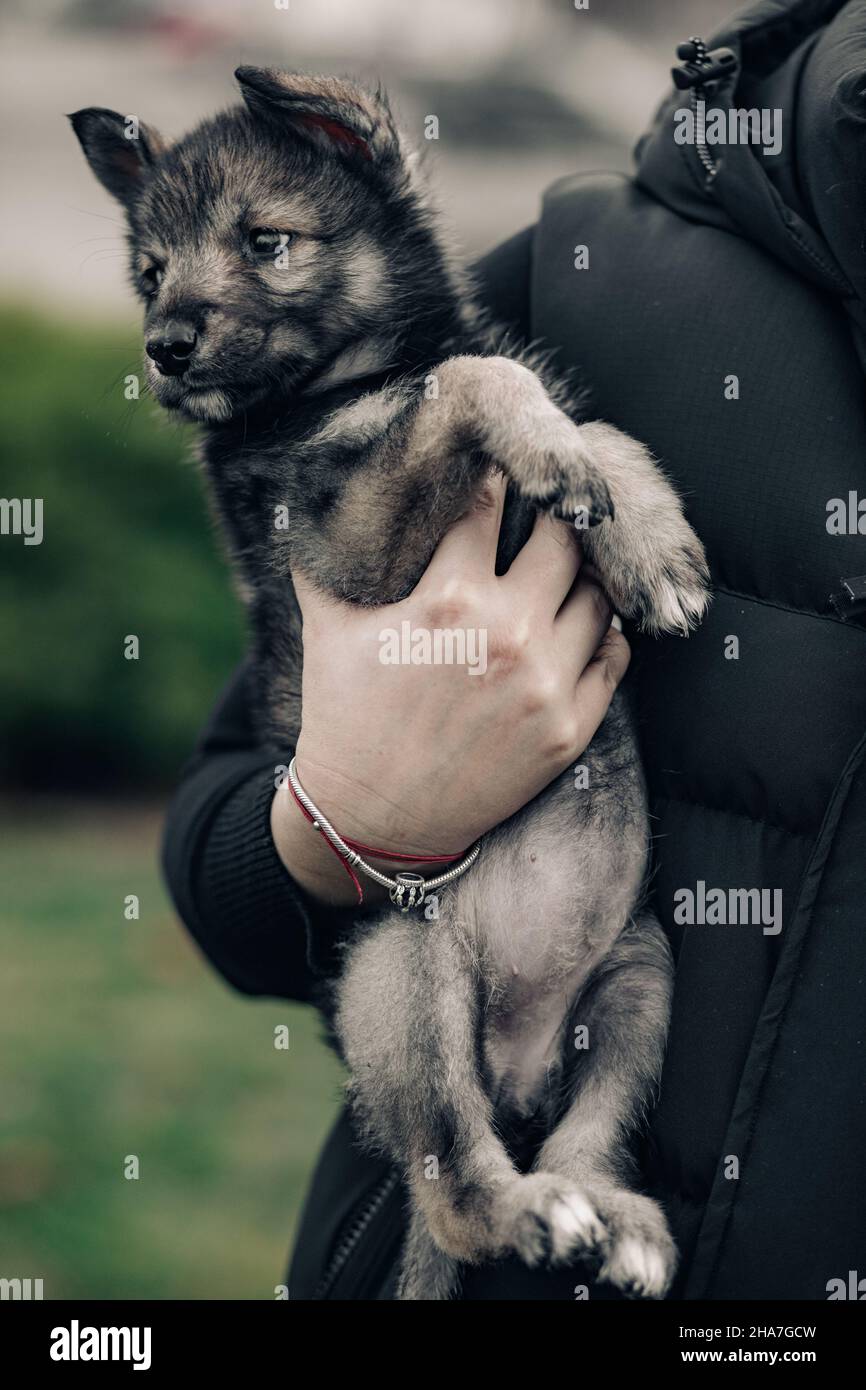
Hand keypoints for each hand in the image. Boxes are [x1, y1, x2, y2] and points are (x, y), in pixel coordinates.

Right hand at [271, 471, 628, 905]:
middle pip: (563, 539)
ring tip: (564, 575)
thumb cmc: (346, 718)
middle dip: (552, 520)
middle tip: (546, 515)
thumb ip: (326, 560)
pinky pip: (613, 657)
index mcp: (448, 599)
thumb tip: (304, 497)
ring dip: (582, 578)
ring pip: (597, 595)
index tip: (501, 469)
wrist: (370, 821)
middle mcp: (507, 633)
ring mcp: (546, 683)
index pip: (490, 505)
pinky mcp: (570, 729)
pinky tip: (582, 627)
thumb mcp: (327, 632)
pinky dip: (603, 634)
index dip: (494, 480)